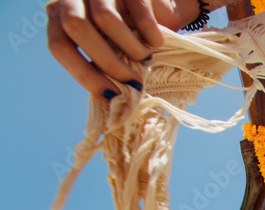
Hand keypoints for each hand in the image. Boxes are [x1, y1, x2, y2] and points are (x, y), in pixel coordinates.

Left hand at [46, 0, 201, 98]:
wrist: (161, 6)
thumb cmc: (131, 33)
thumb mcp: (109, 47)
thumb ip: (100, 63)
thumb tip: (110, 100)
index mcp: (61, 15)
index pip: (59, 44)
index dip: (82, 73)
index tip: (110, 94)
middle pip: (77, 27)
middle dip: (107, 62)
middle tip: (133, 82)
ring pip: (105, 18)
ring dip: (129, 47)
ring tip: (145, 59)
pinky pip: (137, 9)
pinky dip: (149, 32)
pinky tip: (156, 41)